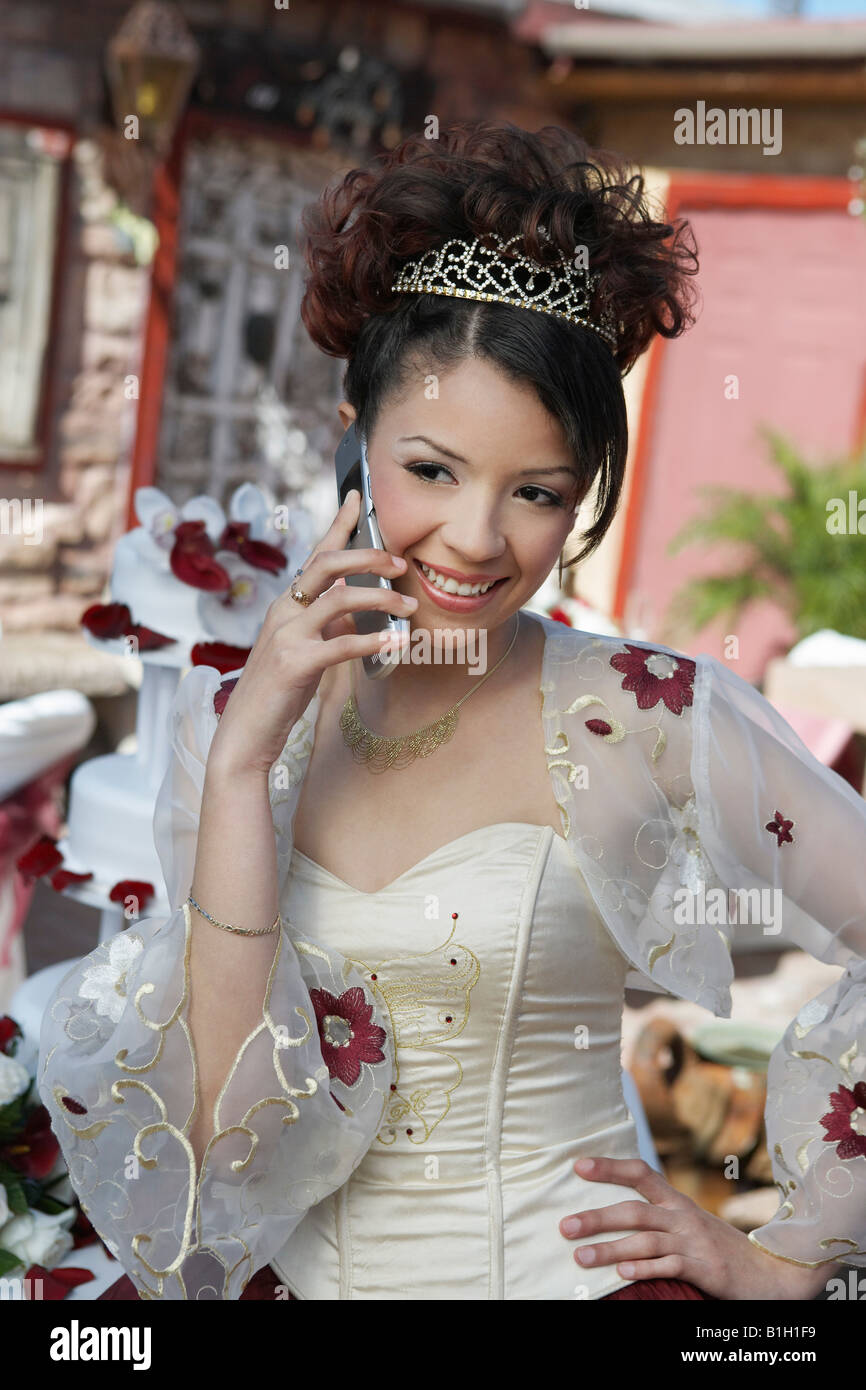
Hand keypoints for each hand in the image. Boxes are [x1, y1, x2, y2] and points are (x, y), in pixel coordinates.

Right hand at [208, 488, 417, 777]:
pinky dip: (375, 642)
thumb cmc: (277, 694)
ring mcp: (287, 636)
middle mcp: (283, 612)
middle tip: (400, 561)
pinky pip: (343, 644)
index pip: (315, 555)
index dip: (338, 524)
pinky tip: (398, 643)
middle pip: (327, 564)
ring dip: (381, 598)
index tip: (358, 496)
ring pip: (340, 598)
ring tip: (409, 605)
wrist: (244, 735)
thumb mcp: (304, 652)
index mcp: (286, 606)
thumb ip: (327, 627)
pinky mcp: (296, 664)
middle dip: (368, 555)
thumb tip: (360, 611)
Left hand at [558, 1156, 839, 1299]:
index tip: (578, 1165)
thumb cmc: (717, 1248)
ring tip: (580, 1258)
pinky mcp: (703, 1268)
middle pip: (634, 1211)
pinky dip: (644, 1269)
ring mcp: (693, 1242)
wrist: (769, 1272)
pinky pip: (669, 1266)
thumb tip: (612, 1213)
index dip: (609, 1167)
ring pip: (645, 1241)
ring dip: (610, 1249)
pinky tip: (622, 1274)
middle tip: (564, 1226)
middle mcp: (682, 1216)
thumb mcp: (688, 1223)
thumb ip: (657, 1216)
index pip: (640, 1173)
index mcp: (676, 1201)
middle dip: (597, 1217)